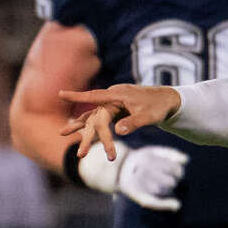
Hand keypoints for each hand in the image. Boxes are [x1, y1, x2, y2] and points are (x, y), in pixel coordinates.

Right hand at [59, 84, 183, 161]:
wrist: (167, 101)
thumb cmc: (158, 107)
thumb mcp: (148, 117)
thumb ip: (133, 123)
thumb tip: (117, 131)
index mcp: (118, 95)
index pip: (94, 96)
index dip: (77, 96)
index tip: (60, 94)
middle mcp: (112, 98)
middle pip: (93, 113)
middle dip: (79, 126)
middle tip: (61, 134)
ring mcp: (113, 103)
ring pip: (93, 115)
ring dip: (79, 125)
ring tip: (62, 133)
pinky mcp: (115, 109)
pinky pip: (99, 117)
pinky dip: (89, 124)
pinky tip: (76, 127)